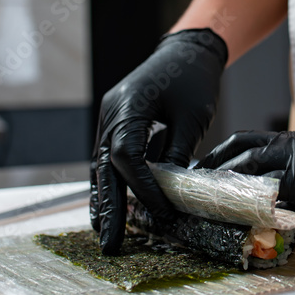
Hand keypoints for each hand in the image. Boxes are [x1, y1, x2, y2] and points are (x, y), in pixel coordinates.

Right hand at [91, 28, 227, 252]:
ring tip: (106, 233)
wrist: (187, 51)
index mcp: (128, 106)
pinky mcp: (116, 124)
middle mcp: (111, 114)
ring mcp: (109, 118)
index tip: (161, 213)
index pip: (127, 156)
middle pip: (105, 167)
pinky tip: (112, 208)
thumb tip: (168, 191)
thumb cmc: (193, 78)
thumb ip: (176, 152)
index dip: (142, 187)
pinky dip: (112, 183)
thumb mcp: (192, 117)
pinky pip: (109, 158)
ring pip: (101, 166)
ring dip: (105, 200)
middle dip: (110, 207)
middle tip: (111, 243)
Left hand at [196, 128, 294, 237]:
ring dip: (219, 180)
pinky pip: (268, 186)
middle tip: (185, 183)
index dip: (221, 156)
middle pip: (240, 150)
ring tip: (194, 195)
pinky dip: (245, 196)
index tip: (200, 171)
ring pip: (248, 165)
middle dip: (210, 166)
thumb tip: (272, 196)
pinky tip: (225, 208)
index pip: (249, 144)